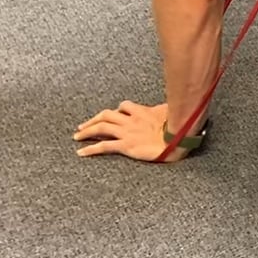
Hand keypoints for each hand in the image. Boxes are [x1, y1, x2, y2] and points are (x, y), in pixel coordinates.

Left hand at [73, 100, 190, 161]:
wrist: (179, 139)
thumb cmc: (180, 126)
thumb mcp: (172, 113)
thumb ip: (165, 111)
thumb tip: (173, 105)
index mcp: (142, 112)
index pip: (124, 106)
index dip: (115, 110)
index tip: (111, 115)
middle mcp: (131, 120)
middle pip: (106, 115)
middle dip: (93, 120)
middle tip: (83, 126)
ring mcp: (127, 132)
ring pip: (101, 127)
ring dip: (87, 131)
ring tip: (77, 136)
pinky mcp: (126, 145)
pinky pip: (104, 145)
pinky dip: (90, 149)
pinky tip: (81, 152)